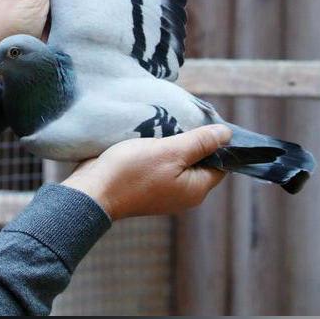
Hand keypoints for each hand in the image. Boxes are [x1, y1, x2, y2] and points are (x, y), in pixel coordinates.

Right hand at [63, 125, 232, 220]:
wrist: (92, 192)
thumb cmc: (132, 172)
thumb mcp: (170, 151)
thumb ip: (200, 143)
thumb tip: (227, 134)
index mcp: (196, 189)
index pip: (221, 164)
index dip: (216, 143)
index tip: (201, 124)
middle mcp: (184, 195)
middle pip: (199, 163)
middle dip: (192, 142)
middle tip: (178, 124)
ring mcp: (164, 193)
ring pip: (179, 163)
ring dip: (172, 146)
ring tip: (160, 131)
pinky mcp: (147, 188)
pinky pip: (161, 167)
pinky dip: (158, 153)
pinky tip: (147, 141)